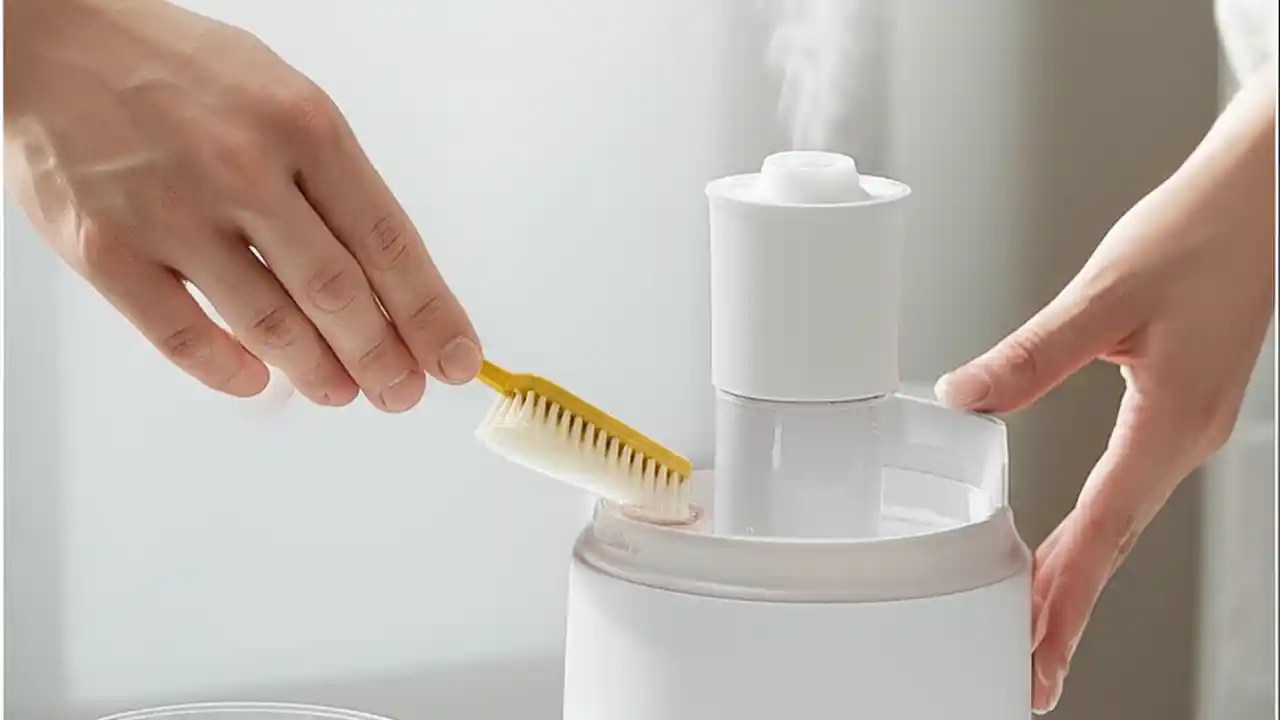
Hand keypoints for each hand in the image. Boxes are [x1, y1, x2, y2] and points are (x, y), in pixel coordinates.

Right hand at [4, 0, 480, 410]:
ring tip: (341, 392)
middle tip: (401, 393)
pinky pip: (181, 335)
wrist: (46, 36)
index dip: (430, 313)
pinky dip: (227, 370)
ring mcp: (171, 210)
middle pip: (338, 292)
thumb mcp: (282, 99)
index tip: (454, 358)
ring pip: (269, 322)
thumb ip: (330, 185)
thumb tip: (381, 281)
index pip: (390, 242)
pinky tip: (255, 379)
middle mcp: (244, 169)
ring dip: (317, 371)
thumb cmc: (179, 72)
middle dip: (382, 358)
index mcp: (304, 127)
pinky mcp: (105, 246)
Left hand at [936, 63, 1274, 712]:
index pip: (1102, 533)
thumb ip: (1033, 353)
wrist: (1262, 197)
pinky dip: (1097, 533)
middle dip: (1069, 613)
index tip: (1033, 653)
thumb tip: (965, 397)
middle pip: (1115, 546)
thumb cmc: (1200, 234)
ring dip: (1080, 578)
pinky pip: (1131, 493)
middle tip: (1030, 674)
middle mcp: (1183, 439)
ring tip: (1038, 630)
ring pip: (1124, 525)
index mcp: (1169, 422)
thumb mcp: (1107, 292)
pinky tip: (1073, 547)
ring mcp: (1186, 428)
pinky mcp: (1180, 409)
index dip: (1062, 598)